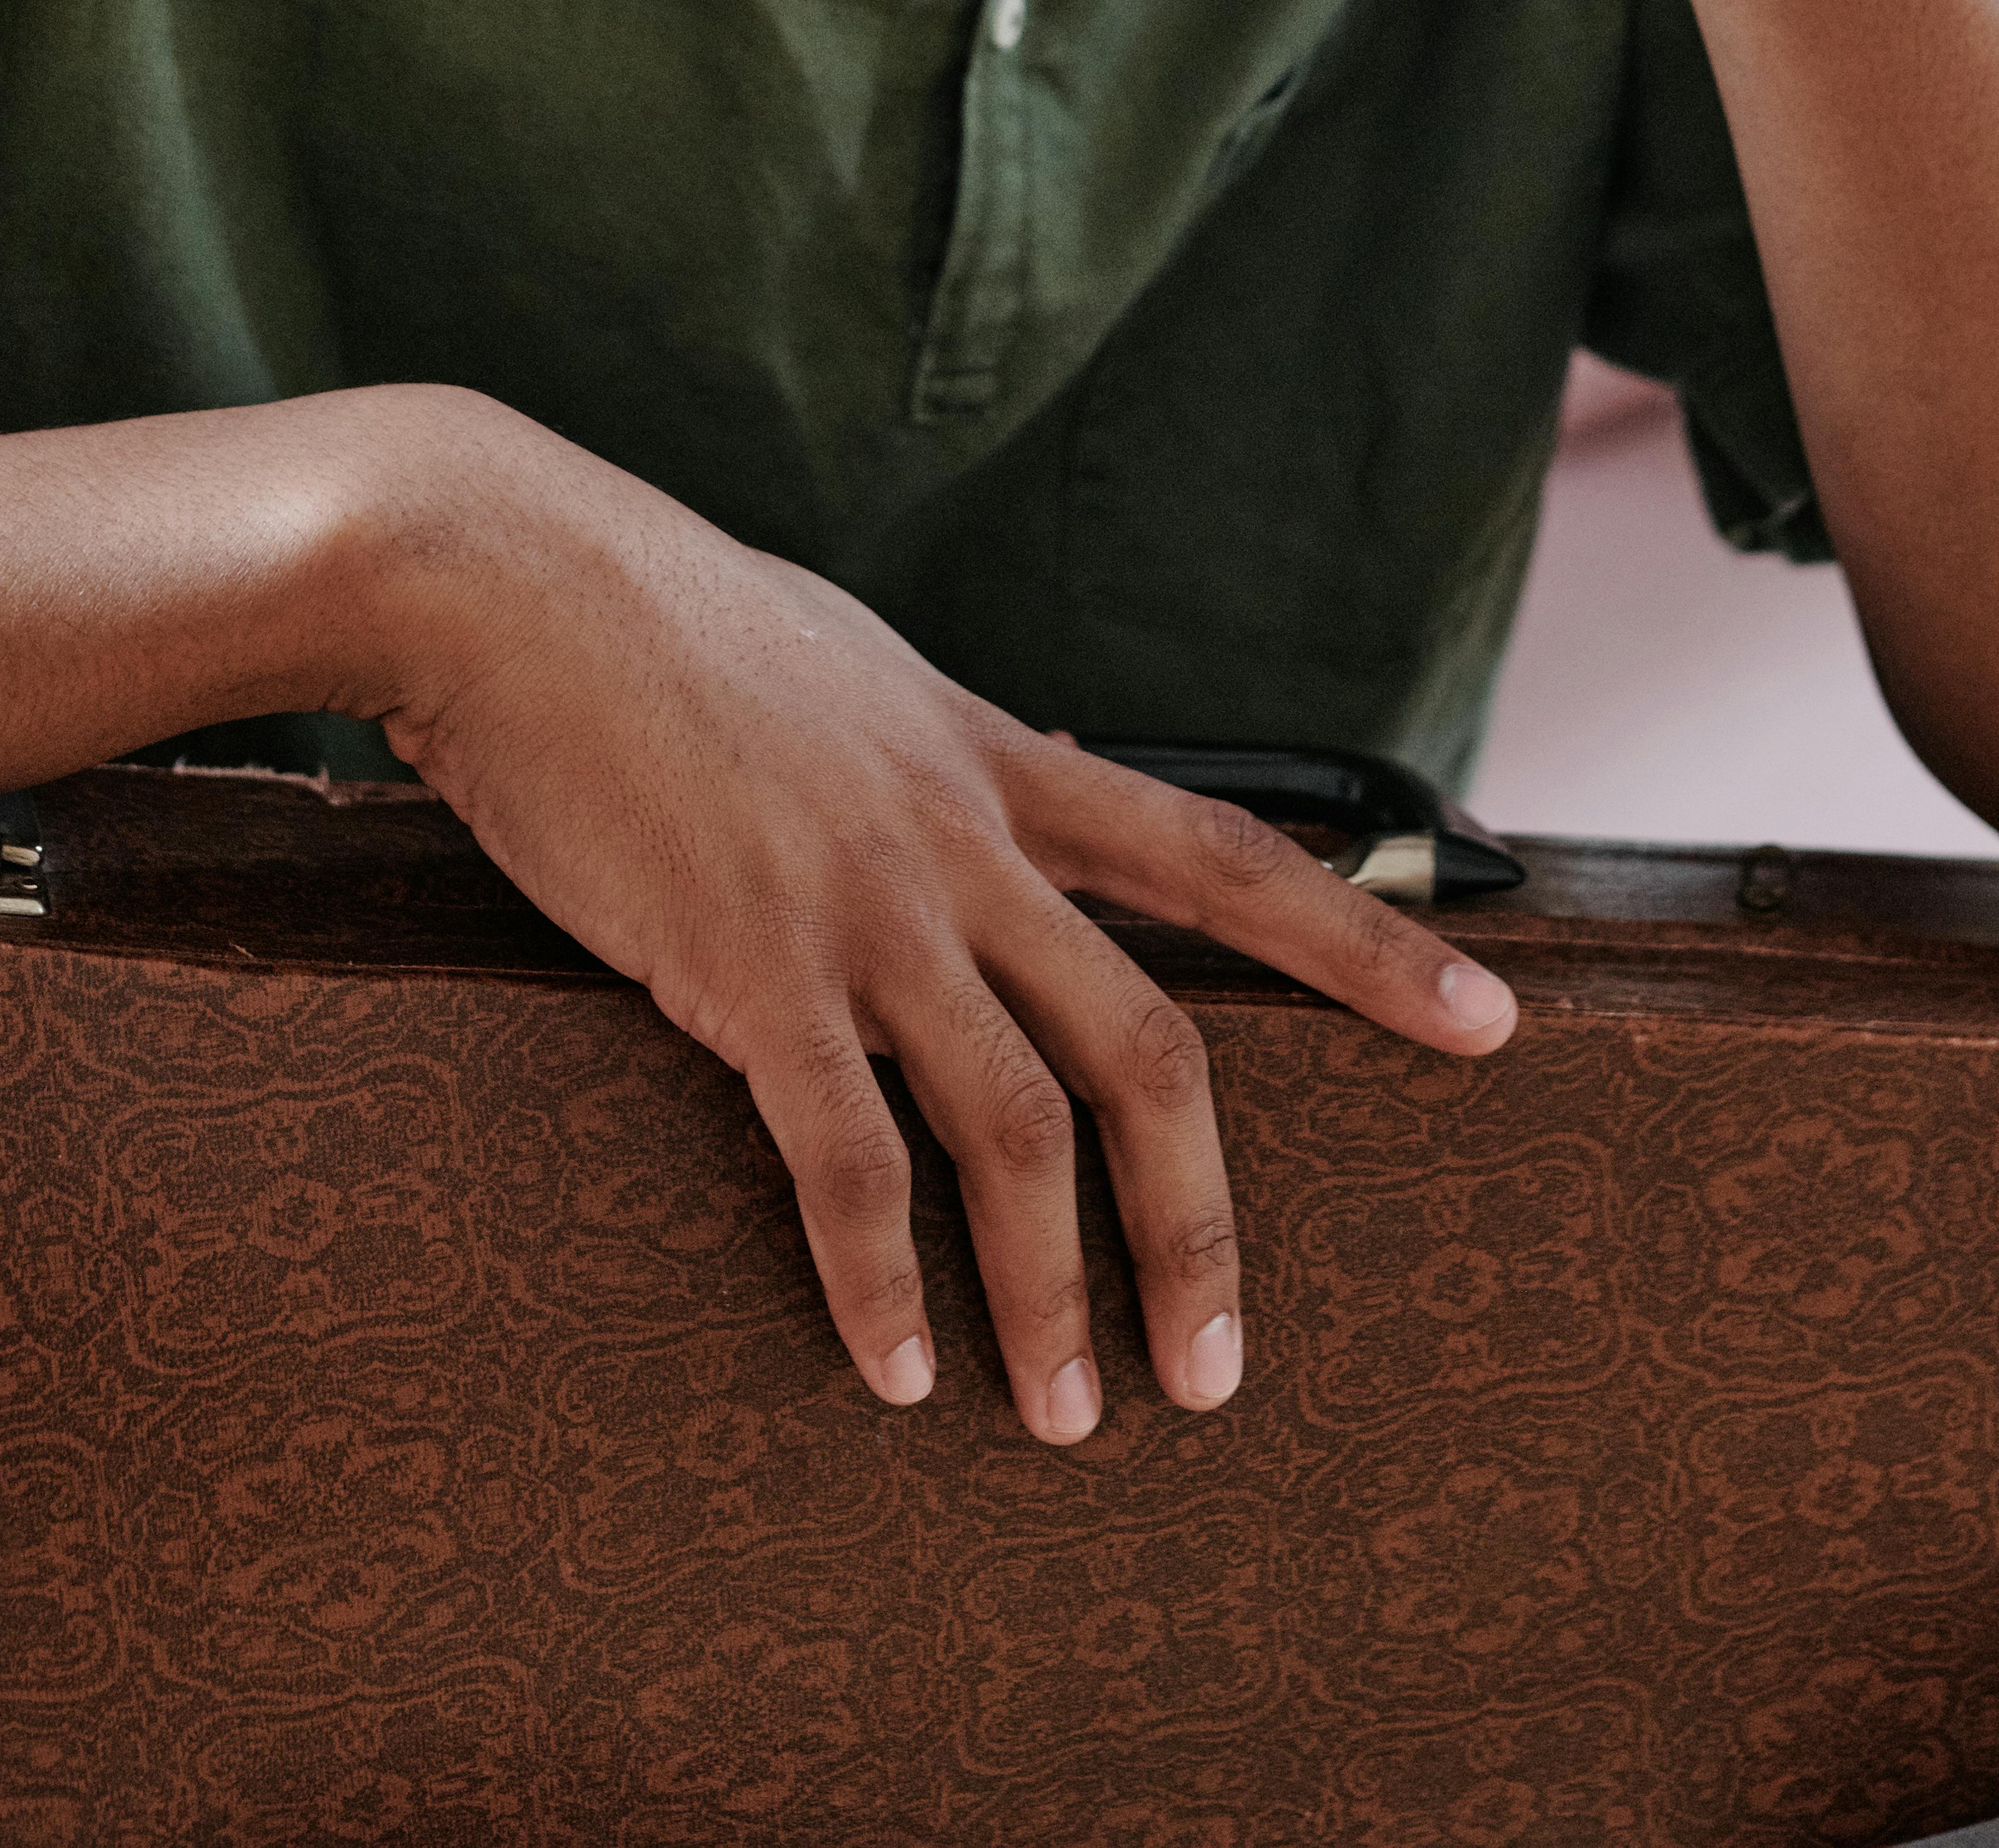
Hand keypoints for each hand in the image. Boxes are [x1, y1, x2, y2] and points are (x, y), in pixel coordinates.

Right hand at [364, 401, 1517, 1437]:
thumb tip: (967, 807)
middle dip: (1198, 1222)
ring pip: (1017, 1128)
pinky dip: (883, 1284)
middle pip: (1146, 1046)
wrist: (510, 580)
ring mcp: (862, 907)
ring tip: (1064, 1418)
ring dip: (1051, 1293)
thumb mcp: (845, 671)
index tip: (1488, 1019)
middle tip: (1218, 1369)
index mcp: (993, 759)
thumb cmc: (655, 625)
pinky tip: (897, 1370)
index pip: (1225, 858)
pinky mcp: (749, 966)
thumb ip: (922, 758)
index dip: (1367, 942)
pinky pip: (848, 1161)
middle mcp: (959, 838)